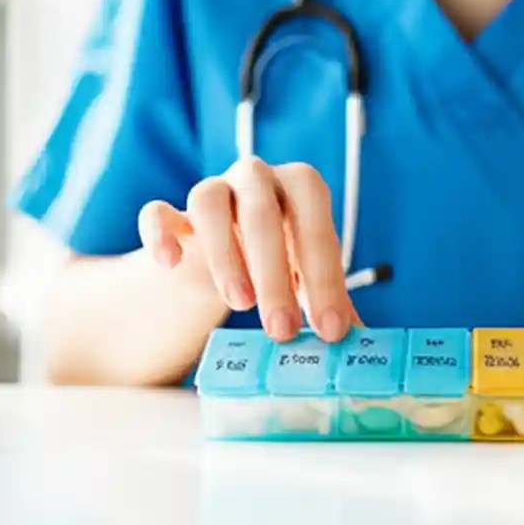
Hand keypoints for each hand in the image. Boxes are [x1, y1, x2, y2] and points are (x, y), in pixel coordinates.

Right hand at [137, 158, 355, 342]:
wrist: (231, 251)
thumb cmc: (285, 259)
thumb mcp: (312, 277)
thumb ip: (335, 303)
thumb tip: (367, 346)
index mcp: (301, 187)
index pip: (315, 223)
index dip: (326, 278)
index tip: (330, 330)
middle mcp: (256, 177)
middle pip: (262, 212)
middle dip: (275, 275)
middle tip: (284, 330)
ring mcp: (211, 189)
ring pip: (208, 202)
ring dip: (225, 255)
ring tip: (241, 305)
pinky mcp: (171, 213)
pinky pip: (156, 212)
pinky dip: (160, 235)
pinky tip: (171, 265)